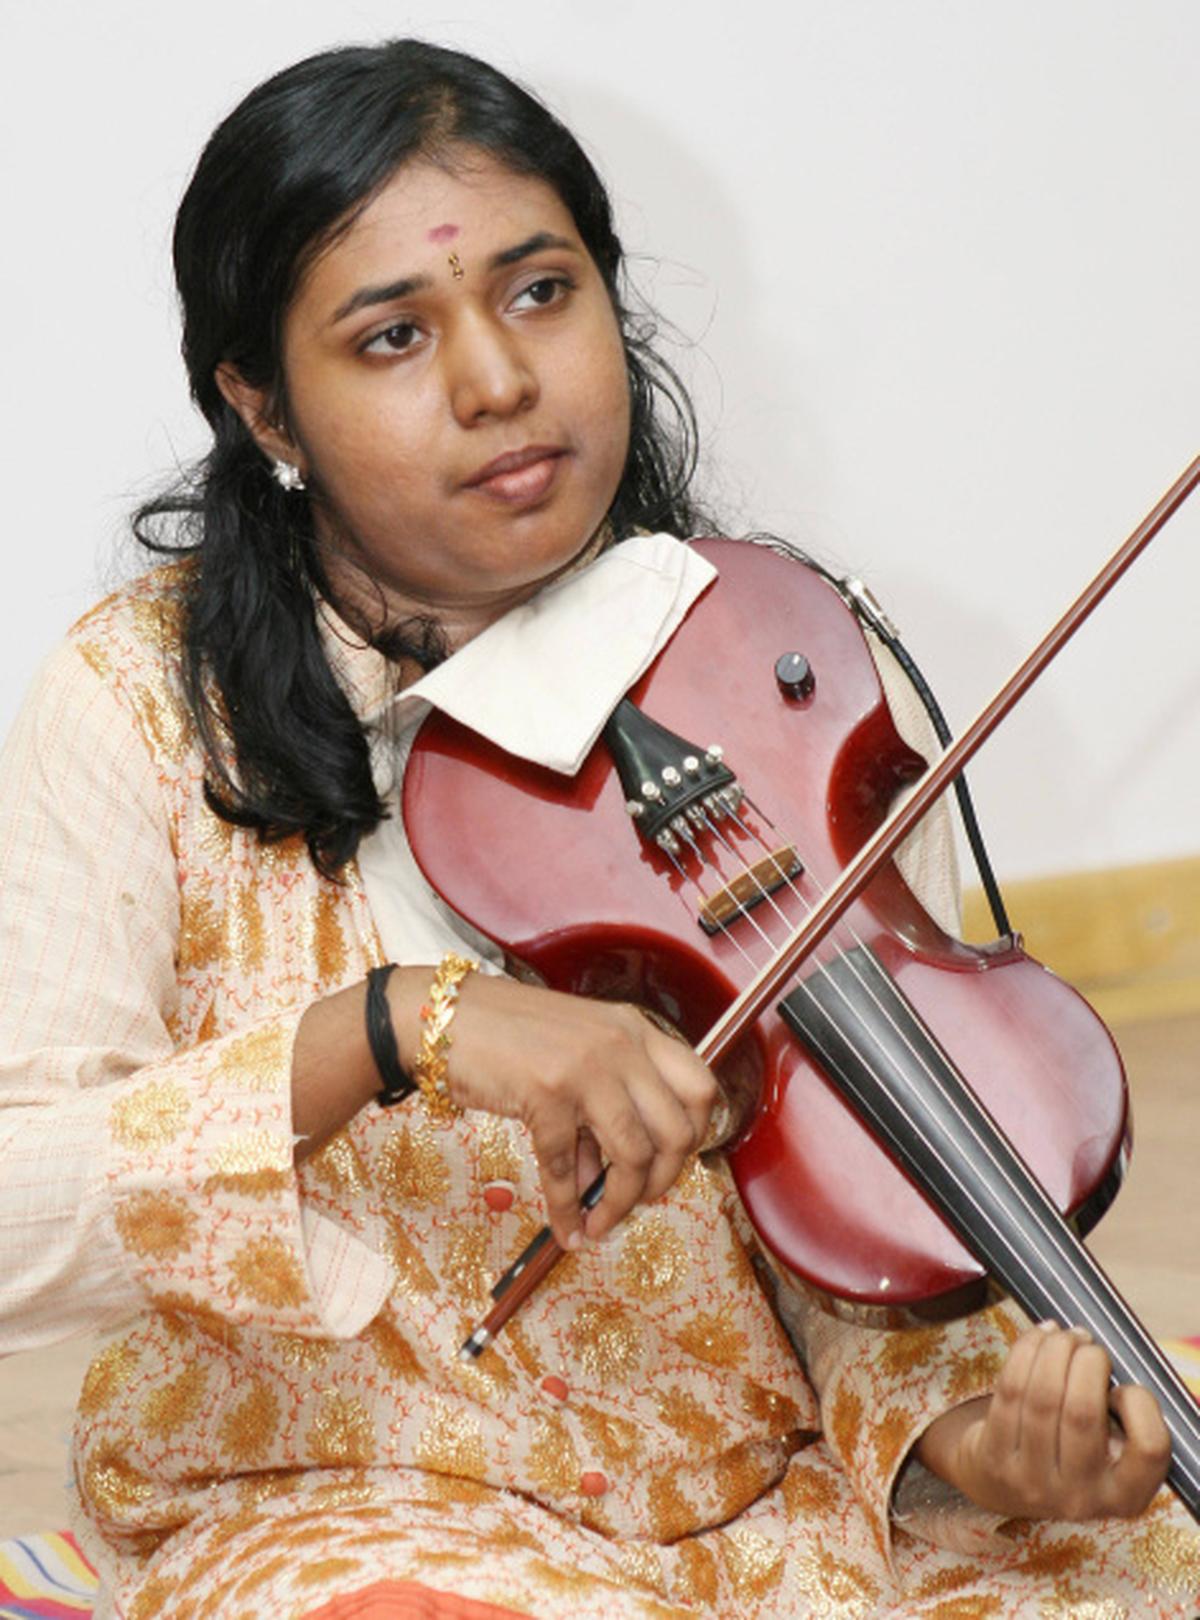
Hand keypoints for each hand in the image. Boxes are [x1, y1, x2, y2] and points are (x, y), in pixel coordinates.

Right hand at [404, 974, 717, 1249]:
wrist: (444, 1015)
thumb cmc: (506, 1034)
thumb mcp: (574, 1054)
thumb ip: (602, 1104)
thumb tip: (606, 1180)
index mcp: (635, 1029)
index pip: (700, 1087)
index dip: (695, 1137)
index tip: (672, 1165)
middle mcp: (622, 1044)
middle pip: (679, 1129)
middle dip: (664, 1180)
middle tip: (639, 1200)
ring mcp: (587, 1067)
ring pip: (634, 1155)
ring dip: (620, 1203)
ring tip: (601, 1222)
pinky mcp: (547, 1094)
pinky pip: (567, 1169)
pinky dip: (566, 1209)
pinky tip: (565, 1227)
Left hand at [917, 1323, 1171, 1520]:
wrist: (1006, 1484)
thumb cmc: (1071, 1450)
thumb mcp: (1112, 1449)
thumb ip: (1121, 1416)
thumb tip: (1096, 1353)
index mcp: (1125, 1496)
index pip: (1150, 1448)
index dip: (1140, 1404)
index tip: (1122, 1388)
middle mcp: (1082, 1498)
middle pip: (1083, 1411)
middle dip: (1085, 1359)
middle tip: (1084, 1341)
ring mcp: (1034, 1484)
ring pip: (1043, 1396)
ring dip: (1053, 1349)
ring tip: (1060, 1334)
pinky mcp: (996, 1462)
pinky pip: (1010, 1391)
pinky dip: (1026, 1352)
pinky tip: (1037, 1338)